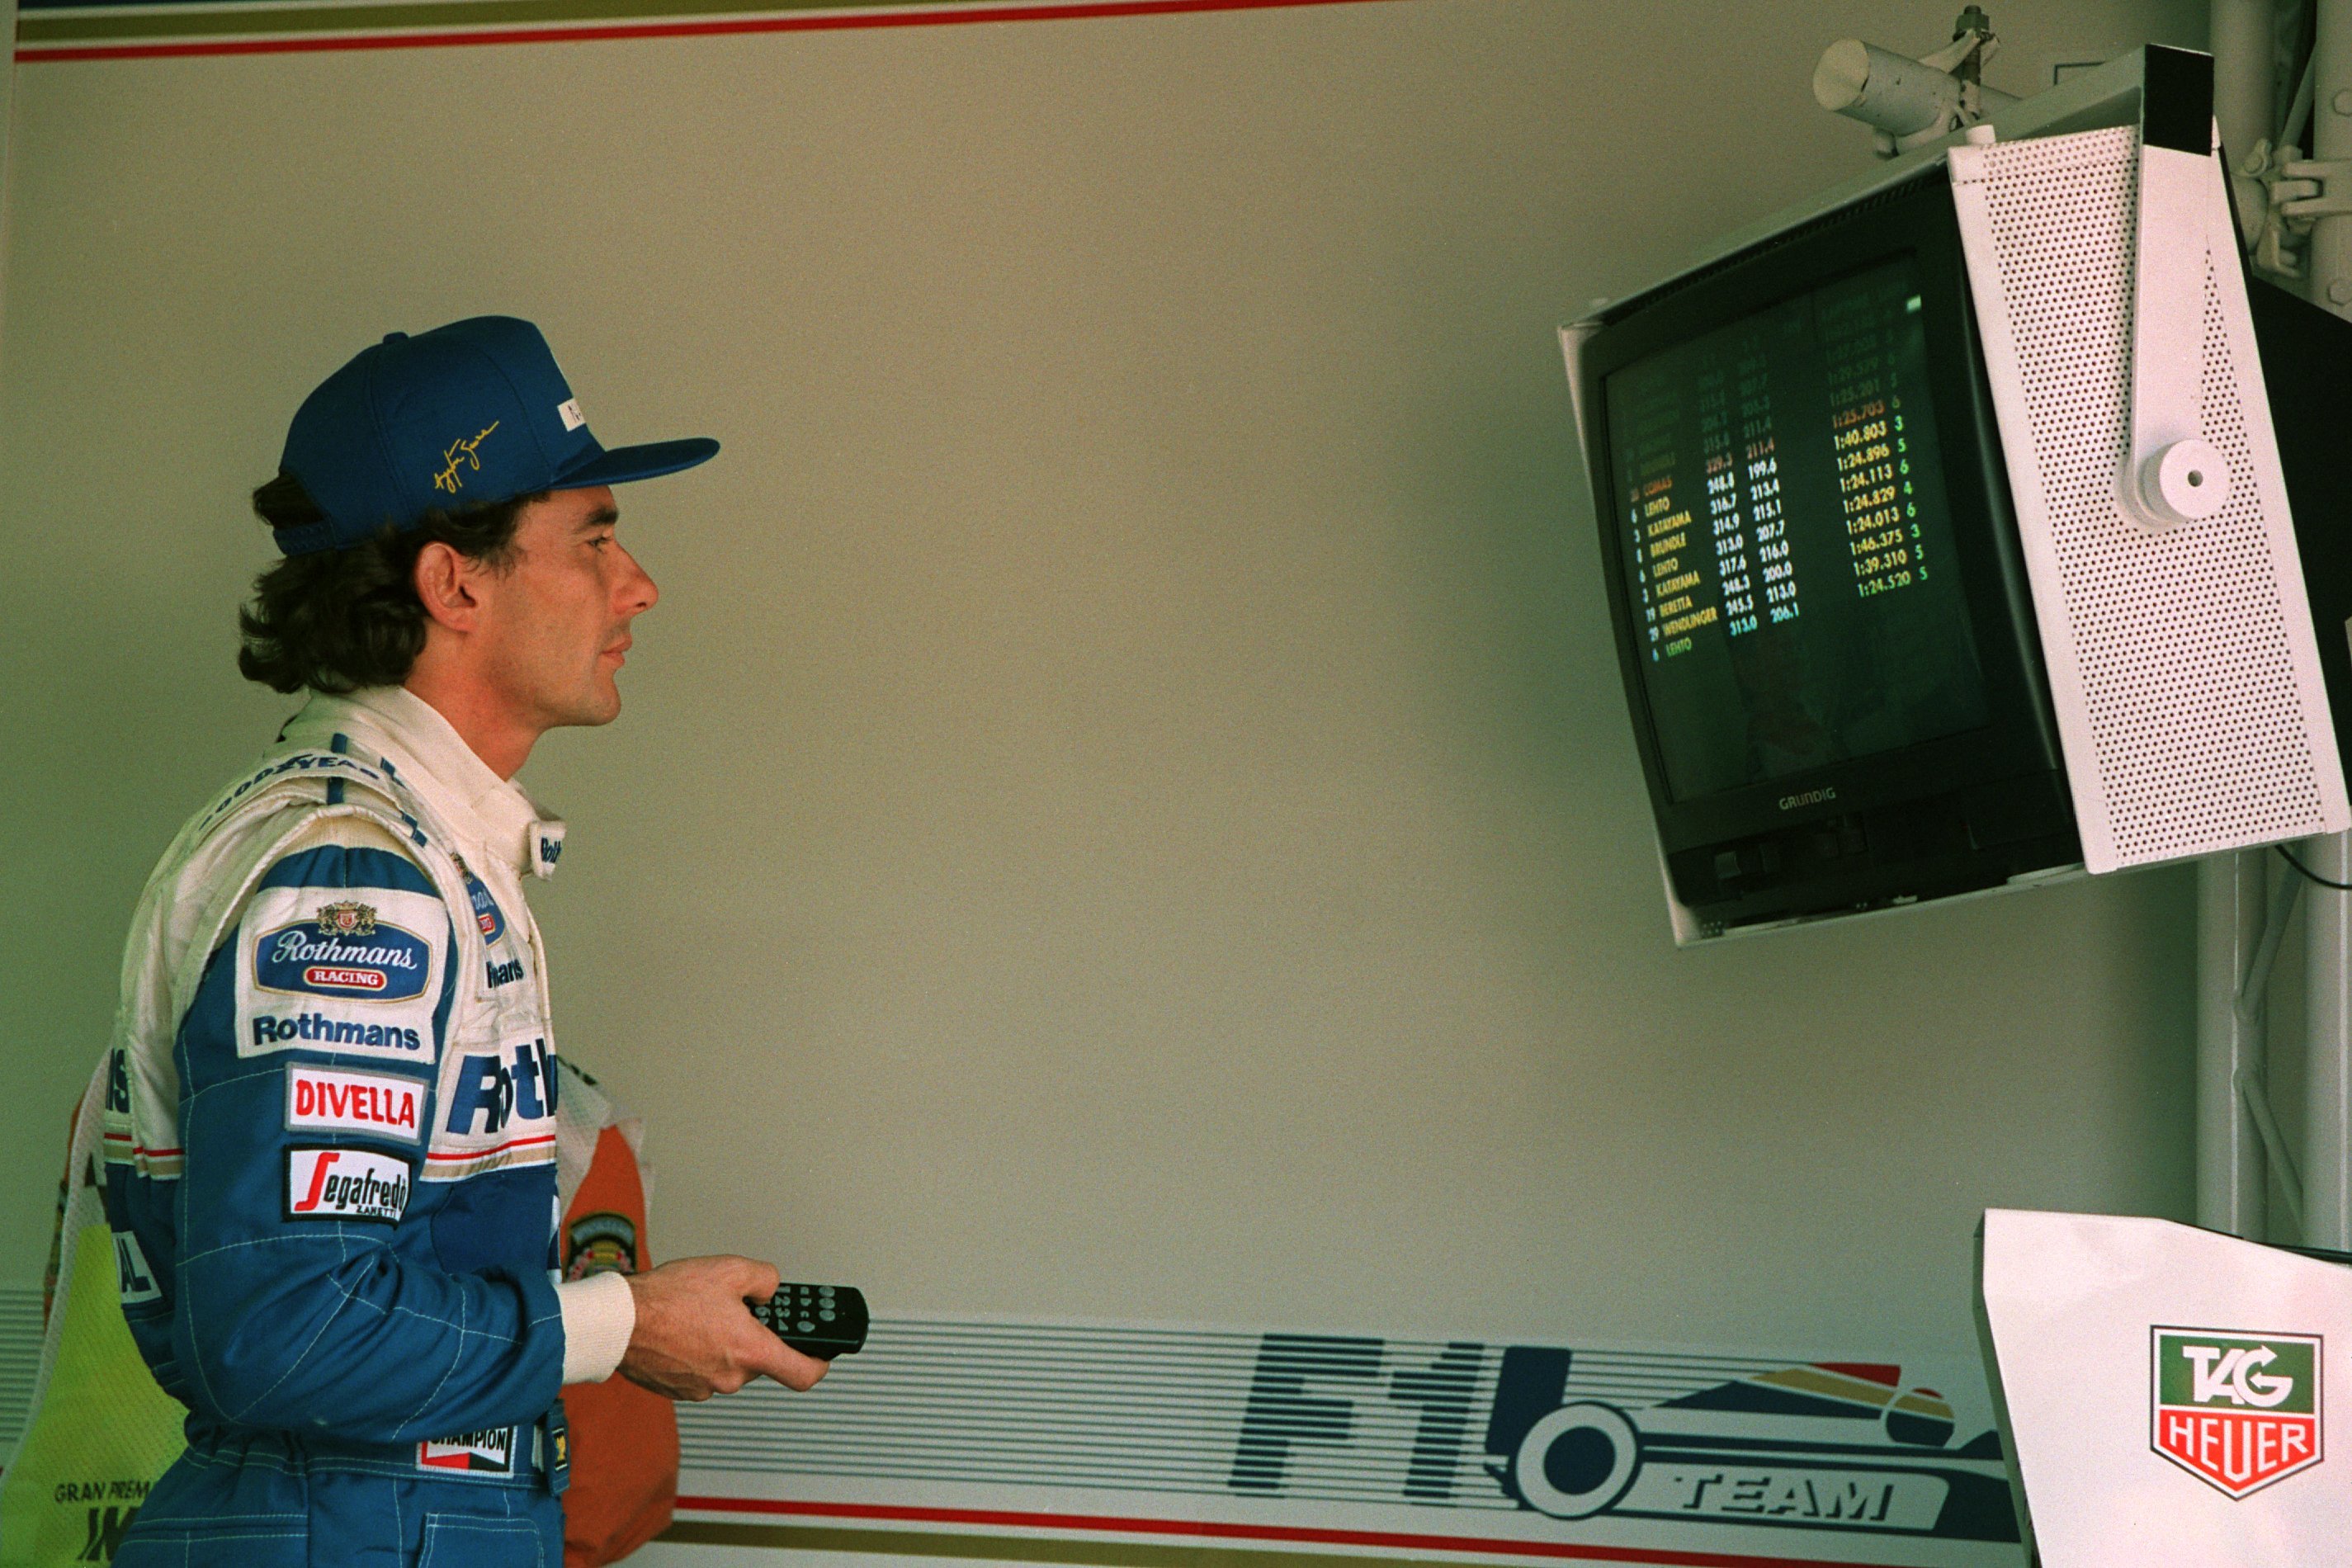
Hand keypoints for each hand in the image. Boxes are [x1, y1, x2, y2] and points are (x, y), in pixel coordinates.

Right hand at [618, 1255, 828, 1400]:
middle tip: (738, 1312)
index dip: (819, 1363)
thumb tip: (770, 1291)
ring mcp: (703, 1388)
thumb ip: (765, 1279)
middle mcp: (730, 1377)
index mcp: (750, 1351)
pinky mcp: (679, 1391)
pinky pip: (702, 1371)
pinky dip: (699, 1353)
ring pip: (729, 1365)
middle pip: (760, 1361)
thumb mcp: (730, 1269)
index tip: (822, 1353)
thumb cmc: (667, 1299)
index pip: (804, 1374)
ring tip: (700, 1316)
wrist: (618, 1322)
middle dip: (753, 1337)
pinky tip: (682, 1330)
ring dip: (723, 1344)